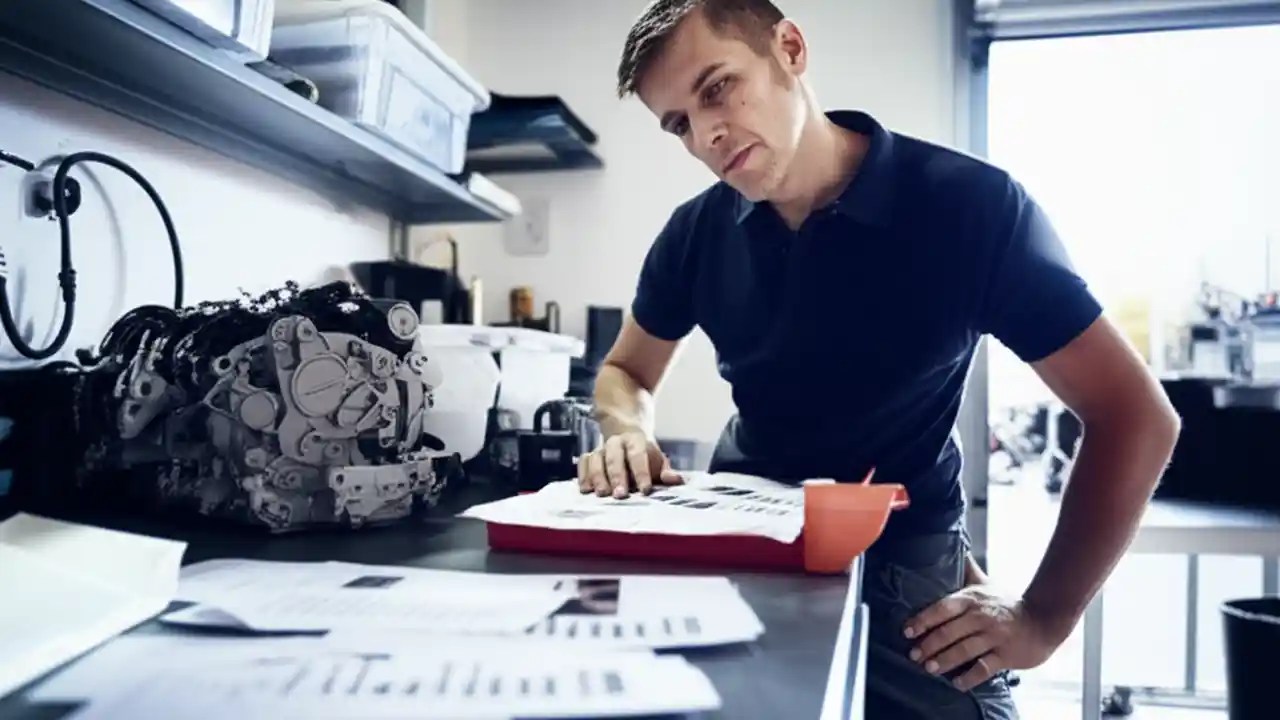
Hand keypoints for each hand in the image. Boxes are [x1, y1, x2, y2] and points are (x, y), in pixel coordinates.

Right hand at [577, 432, 682, 498]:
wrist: (627, 436)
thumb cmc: (645, 456)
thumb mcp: (658, 461)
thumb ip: (665, 472)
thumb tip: (676, 480)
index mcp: (636, 441)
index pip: (638, 455)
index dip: (641, 473)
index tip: (645, 490)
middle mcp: (616, 443)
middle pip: (614, 457)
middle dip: (617, 476)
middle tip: (620, 495)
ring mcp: (600, 449)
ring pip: (596, 460)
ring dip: (598, 477)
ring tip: (602, 494)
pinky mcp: (589, 457)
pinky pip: (583, 463)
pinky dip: (583, 475)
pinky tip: (586, 490)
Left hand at [903, 585, 1068, 691]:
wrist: (1045, 618)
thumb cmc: (1008, 603)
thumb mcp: (986, 584)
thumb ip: (967, 571)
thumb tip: (954, 547)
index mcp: (972, 599)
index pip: (942, 608)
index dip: (923, 620)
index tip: (907, 631)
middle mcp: (981, 617)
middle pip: (949, 632)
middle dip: (928, 645)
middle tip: (913, 655)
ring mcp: (994, 637)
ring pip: (964, 650)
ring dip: (944, 661)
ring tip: (929, 668)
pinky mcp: (1006, 655)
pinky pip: (984, 668)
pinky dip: (969, 677)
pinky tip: (957, 684)